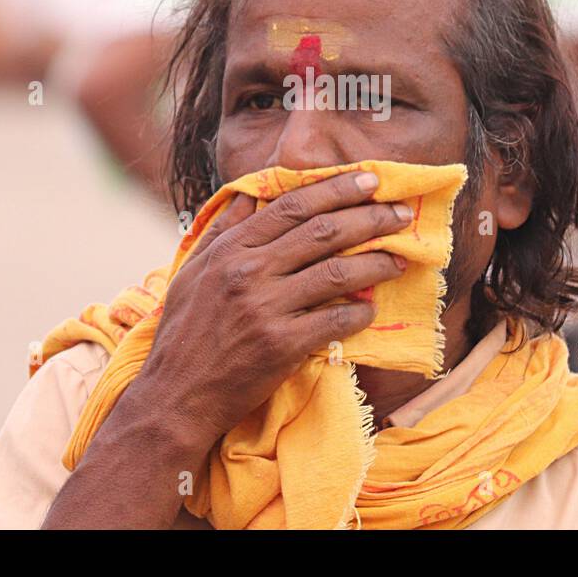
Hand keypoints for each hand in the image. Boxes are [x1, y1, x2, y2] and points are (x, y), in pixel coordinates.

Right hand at [126, 170, 413, 449]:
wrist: (176, 397)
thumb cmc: (184, 333)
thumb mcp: (192, 272)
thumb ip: (222, 231)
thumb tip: (248, 194)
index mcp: (230, 250)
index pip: (293, 206)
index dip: (336, 188)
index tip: (369, 179)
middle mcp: (248, 272)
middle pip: (324, 232)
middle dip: (370, 217)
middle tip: (402, 213)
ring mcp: (266, 308)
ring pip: (338, 273)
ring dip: (377, 263)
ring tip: (400, 259)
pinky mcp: (281, 346)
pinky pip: (335, 321)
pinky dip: (360, 313)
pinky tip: (371, 309)